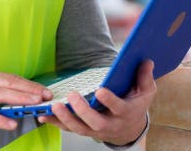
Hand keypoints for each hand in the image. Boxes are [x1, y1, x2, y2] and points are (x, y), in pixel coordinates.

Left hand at [37, 60, 155, 145]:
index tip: (100, 90)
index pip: (118, 108)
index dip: (109, 101)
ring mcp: (95, 130)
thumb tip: (147, 60)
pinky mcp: (84, 130)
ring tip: (55, 105)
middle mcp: (110, 125)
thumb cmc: (135, 105)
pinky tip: (44, 115)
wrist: (130, 129)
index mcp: (125, 113)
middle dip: (82, 110)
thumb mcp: (145, 92)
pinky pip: (68, 128)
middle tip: (72, 95)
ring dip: (65, 118)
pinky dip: (56, 123)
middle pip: (95, 122)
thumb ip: (144, 77)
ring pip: (79, 128)